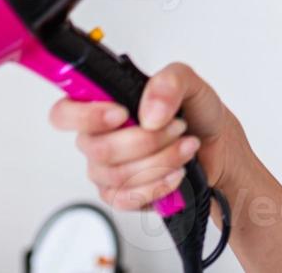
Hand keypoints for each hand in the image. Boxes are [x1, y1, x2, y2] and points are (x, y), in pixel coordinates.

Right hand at [49, 62, 247, 211]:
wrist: (217, 147)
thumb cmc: (196, 113)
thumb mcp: (191, 83)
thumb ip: (170, 82)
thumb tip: (150, 112)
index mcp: (105, 103)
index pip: (64, 113)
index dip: (84, 117)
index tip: (120, 114)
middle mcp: (99, 136)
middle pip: (98, 149)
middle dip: (147, 140)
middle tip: (177, 128)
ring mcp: (107, 168)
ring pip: (117, 175)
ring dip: (161, 161)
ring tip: (185, 147)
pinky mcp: (121, 194)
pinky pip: (126, 198)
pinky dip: (158, 185)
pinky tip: (175, 172)